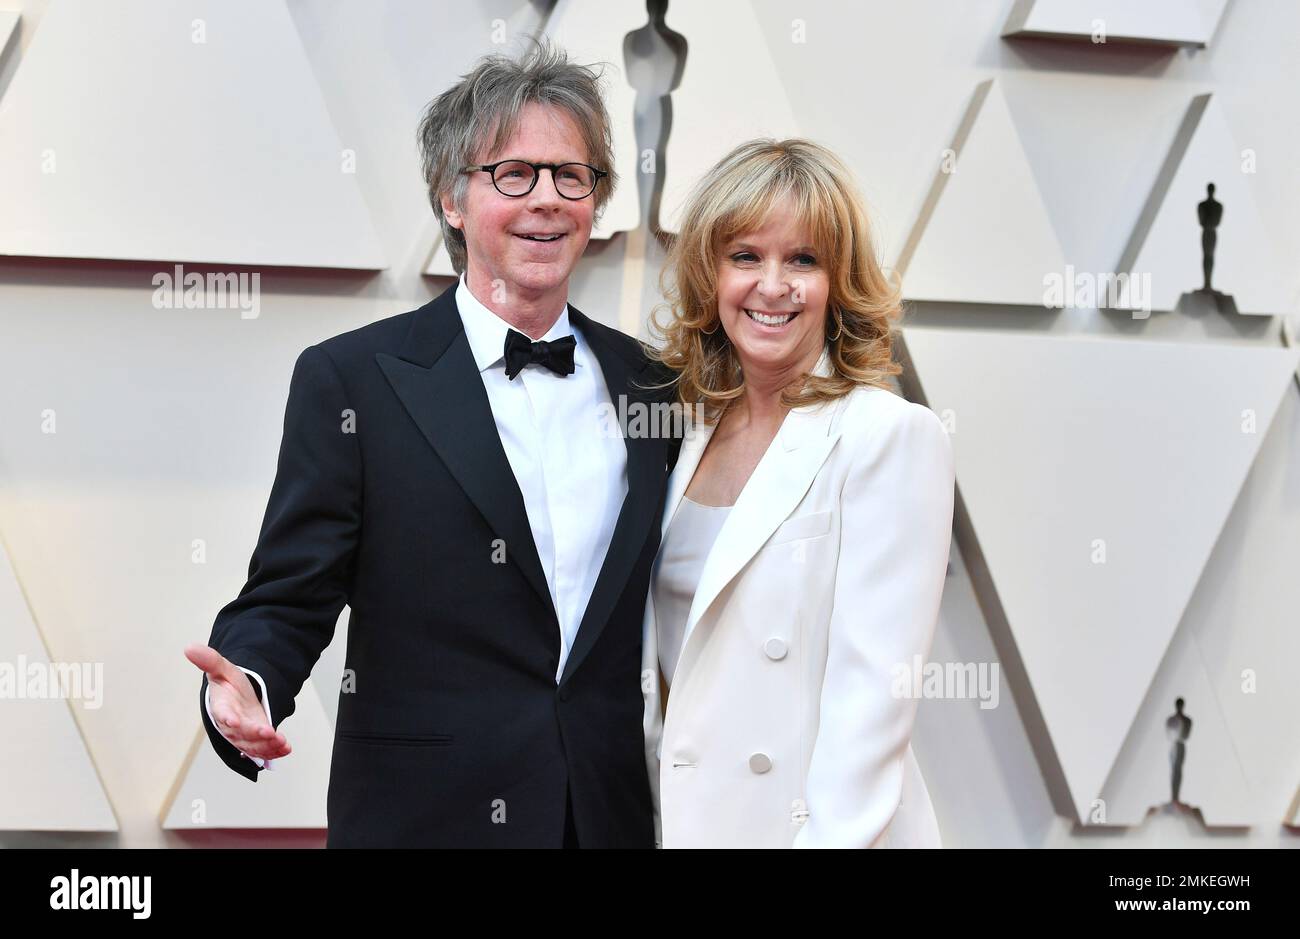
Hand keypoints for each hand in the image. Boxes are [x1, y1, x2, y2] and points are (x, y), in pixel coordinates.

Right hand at [185, 644, 291, 761]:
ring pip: (253, 745)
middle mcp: (231, 725)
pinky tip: (286, 748)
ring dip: (267, 746)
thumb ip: (210, 660)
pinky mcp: (256, 740)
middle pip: (241, 733)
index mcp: (221, 707)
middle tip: (268, 732)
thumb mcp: (222, 668)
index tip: (233, 721)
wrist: (238, 696)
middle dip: (254, 735)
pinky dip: (275, 751)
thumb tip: (189, 648)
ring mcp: (244, 735)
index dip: (227, 718)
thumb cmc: (229, 684)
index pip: (222, 714)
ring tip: (281, 743)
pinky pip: (264, 749)